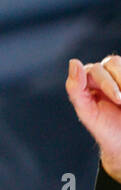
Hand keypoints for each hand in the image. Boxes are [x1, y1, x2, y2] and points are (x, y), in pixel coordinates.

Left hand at [65, 55, 120, 181]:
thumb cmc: (104, 128)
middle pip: (111, 63)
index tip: (118, 98)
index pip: (94, 71)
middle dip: (118, 84)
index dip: (107, 83)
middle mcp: (102, 73)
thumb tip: (73, 61)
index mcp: (87, 81)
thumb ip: (76, 89)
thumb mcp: (87, 112)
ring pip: (118, 63)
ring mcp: (116, 73)